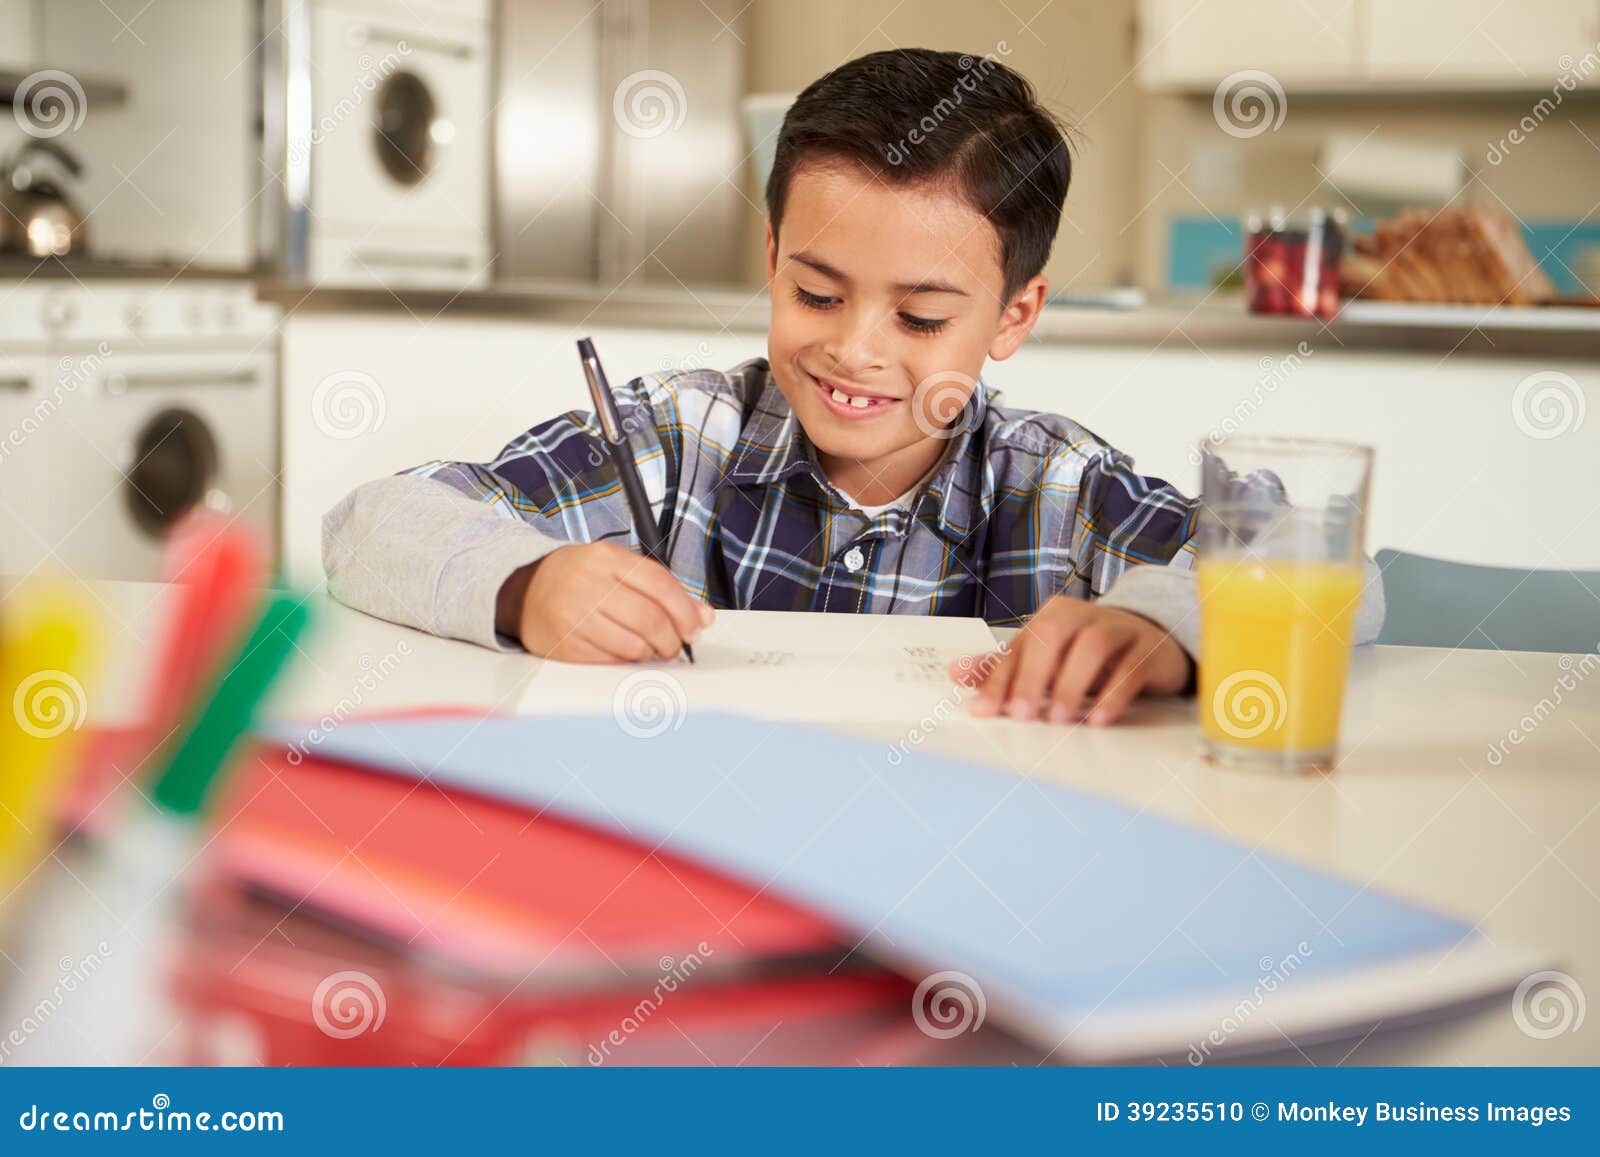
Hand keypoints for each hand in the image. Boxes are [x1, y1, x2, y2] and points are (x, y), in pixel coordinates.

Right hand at [497, 542, 712, 661]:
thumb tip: (702, 616)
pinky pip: (610, 662)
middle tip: (674, 644)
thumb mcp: (617, 567)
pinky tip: (624, 651)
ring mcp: (573, 617)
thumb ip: (661, 588)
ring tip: (649, 647)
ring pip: (632, 646)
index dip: (684, 610)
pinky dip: (626, 661)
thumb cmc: (578, 577)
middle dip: (671, 638)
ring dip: (650, 652)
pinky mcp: (564, 647)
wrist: (524, 590)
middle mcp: (587, 585)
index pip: (659, 584)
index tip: (695, 627)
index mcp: (605, 558)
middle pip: (649, 619)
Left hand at [949, 597, 1191, 725]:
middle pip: (1051, 634)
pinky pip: (1131, 667)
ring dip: (1072, 684)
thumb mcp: (1045, 659)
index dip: (998, 678)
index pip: (1019, 645)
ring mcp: (1118, 628)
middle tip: (1021, 715)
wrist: (1152, 641)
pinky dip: (1113, 693)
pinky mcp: (1148, 649)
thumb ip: (1002, 666)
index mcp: (1052, 616)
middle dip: (1032, 676)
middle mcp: (1082, 616)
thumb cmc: (1086, 655)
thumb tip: (953, 672)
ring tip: (1058, 719)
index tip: (984, 710)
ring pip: (1092, 645)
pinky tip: (1098, 719)